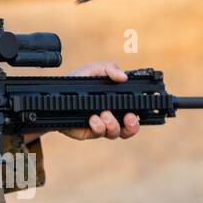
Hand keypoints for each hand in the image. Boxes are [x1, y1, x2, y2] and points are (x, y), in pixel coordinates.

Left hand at [24, 61, 141, 141]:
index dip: (144, 109)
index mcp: (117, 100)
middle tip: (129, 116)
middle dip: (134, 125)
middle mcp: (113, 114)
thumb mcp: (93, 69)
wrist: (56, 96)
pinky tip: (93, 118)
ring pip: (118, 133)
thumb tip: (124, 77)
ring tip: (105, 114)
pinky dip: (99, 126)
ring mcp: (103, 125)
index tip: (147, 105)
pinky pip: (100, 133)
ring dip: (114, 124)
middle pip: (132, 127)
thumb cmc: (77, 81)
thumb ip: (109, 68)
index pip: (135, 107)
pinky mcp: (91, 132)